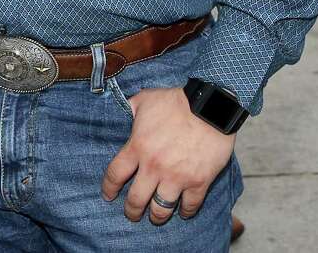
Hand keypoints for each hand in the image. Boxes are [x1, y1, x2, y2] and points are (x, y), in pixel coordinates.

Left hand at [101, 86, 235, 225]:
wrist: (210, 107)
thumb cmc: (177, 101)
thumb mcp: (146, 99)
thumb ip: (131, 108)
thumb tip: (122, 110)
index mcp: (138, 146)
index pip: (115, 175)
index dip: (109, 188)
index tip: (108, 196)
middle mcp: (154, 166)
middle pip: (136, 200)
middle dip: (131, 211)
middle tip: (131, 214)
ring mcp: (177, 177)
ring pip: (161, 209)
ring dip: (157, 217)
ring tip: (155, 218)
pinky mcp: (198, 182)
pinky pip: (190, 206)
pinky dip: (186, 212)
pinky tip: (183, 212)